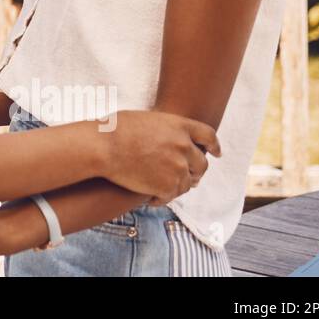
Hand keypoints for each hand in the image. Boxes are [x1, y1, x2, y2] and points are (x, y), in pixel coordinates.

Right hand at [98, 110, 220, 204]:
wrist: (102, 148)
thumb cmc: (114, 130)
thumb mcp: (146, 120)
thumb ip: (164, 129)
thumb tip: (167, 139)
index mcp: (179, 126)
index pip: (208, 135)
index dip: (214, 145)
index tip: (216, 153)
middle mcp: (183, 146)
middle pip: (202, 164)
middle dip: (195, 172)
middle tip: (187, 177)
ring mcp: (177, 167)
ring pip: (187, 183)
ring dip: (176, 186)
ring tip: (159, 187)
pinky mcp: (167, 186)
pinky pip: (171, 196)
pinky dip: (160, 198)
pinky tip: (149, 196)